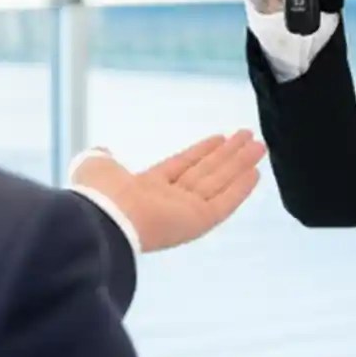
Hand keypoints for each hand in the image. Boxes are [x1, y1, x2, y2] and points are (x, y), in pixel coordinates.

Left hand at [70, 131, 266, 252]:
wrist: (104, 218)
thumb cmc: (97, 194)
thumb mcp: (95, 166)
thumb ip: (102, 157)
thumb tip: (103, 151)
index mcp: (149, 188)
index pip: (184, 166)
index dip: (203, 151)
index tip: (221, 137)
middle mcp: (172, 200)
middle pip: (208, 172)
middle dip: (229, 155)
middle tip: (250, 136)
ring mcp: (188, 211)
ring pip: (220, 182)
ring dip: (241, 163)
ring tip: (260, 144)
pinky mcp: (200, 221)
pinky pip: (225, 201)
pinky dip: (241, 187)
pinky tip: (256, 172)